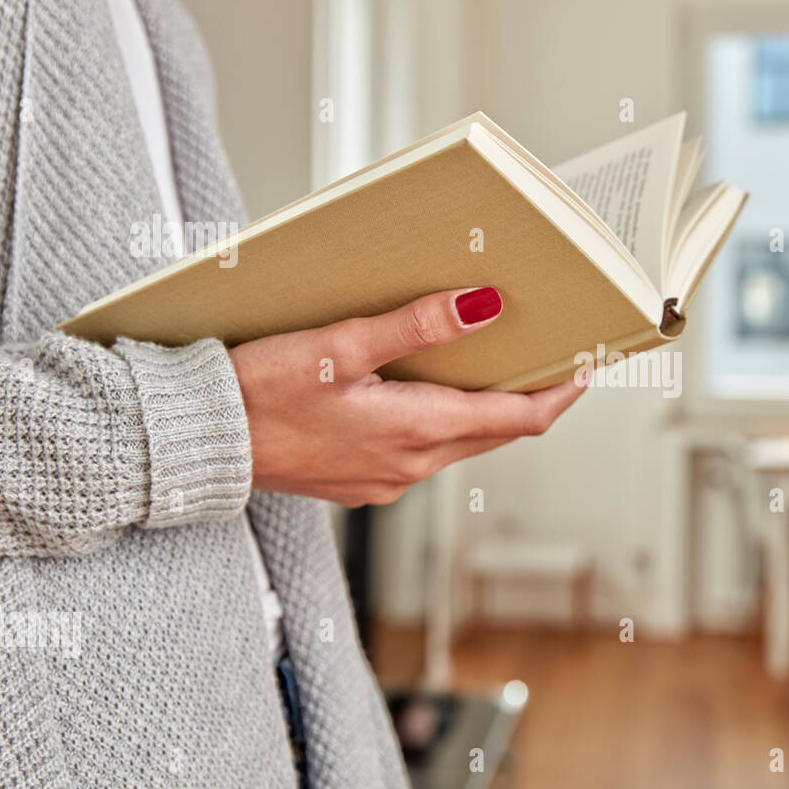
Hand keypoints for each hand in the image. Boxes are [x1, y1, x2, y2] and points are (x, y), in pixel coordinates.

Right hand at [228, 287, 585, 506]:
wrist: (199, 444)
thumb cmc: (256, 393)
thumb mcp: (338, 346)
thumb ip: (414, 326)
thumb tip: (483, 305)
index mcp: (414, 431)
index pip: (517, 419)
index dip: (559, 394)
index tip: (589, 367)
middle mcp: (409, 466)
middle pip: (495, 432)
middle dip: (531, 399)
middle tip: (555, 360)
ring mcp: (385, 480)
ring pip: (460, 443)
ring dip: (487, 411)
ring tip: (500, 367)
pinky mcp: (360, 482)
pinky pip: (423, 453)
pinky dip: (445, 423)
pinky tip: (432, 394)